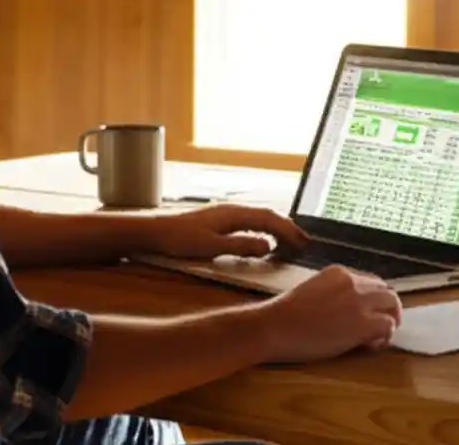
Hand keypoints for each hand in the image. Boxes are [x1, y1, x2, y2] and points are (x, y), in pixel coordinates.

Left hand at [146, 204, 308, 259]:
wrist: (155, 232)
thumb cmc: (180, 239)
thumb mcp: (212, 247)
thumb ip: (241, 246)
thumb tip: (268, 246)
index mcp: (234, 214)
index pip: (269, 219)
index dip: (288, 231)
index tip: (303, 243)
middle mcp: (232, 210)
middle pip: (267, 215)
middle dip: (287, 228)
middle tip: (303, 243)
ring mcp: (225, 213)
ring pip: (259, 217)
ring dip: (276, 228)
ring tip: (289, 241)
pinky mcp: (219, 220)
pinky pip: (249, 222)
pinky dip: (262, 229)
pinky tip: (262, 239)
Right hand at [257, 265, 402, 362]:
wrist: (274, 327)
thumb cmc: (284, 315)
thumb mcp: (312, 291)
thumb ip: (333, 294)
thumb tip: (346, 311)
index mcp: (339, 272)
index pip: (370, 282)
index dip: (371, 300)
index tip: (364, 314)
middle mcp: (353, 281)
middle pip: (385, 291)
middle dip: (386, 309)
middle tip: (378, 328)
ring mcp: (359, 301)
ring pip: (393, 305)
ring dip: (389, 321)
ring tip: (376, 338)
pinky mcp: (362, 323)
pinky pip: (388, 326)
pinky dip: (384, 337)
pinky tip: (369, 345)